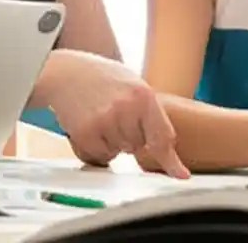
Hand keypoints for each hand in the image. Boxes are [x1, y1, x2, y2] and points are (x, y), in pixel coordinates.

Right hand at [39, 50, 189, 178]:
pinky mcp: (86, 133)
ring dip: (111, 141)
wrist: (67, 72)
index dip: (171, 160)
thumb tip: (166, 147)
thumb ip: (150, 113)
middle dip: (128, 135)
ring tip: (100, 116)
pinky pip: (100, 156)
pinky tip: (90, 125)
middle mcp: (126, 109)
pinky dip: (96, 146)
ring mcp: (105, 121)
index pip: (162, 136)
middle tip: (115, 113)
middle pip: (138, 146)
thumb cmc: (103, 78)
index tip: (180, 175)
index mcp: (144, 96)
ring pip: (119, 152)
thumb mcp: (134, 86)